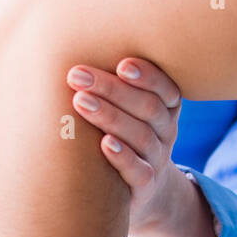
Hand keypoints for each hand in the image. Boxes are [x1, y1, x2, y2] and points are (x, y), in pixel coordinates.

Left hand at [65, 58, 182, 229]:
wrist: (144, 190)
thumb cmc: (125, 134)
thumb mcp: (131, 109)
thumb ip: (116, 85)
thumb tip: (69, 45)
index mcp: (166, 108)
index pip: (165, 88)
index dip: (147, 76)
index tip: (121, 63)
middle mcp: (166, 131)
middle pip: (147, 108)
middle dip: (112, 89)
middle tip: (77, 75)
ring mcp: (157, 159)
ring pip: (141, 136)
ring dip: (110, 116)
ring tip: (80, 102)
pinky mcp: (145, 187)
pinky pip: (139, 171)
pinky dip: (123, 157)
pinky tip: (104, 144)